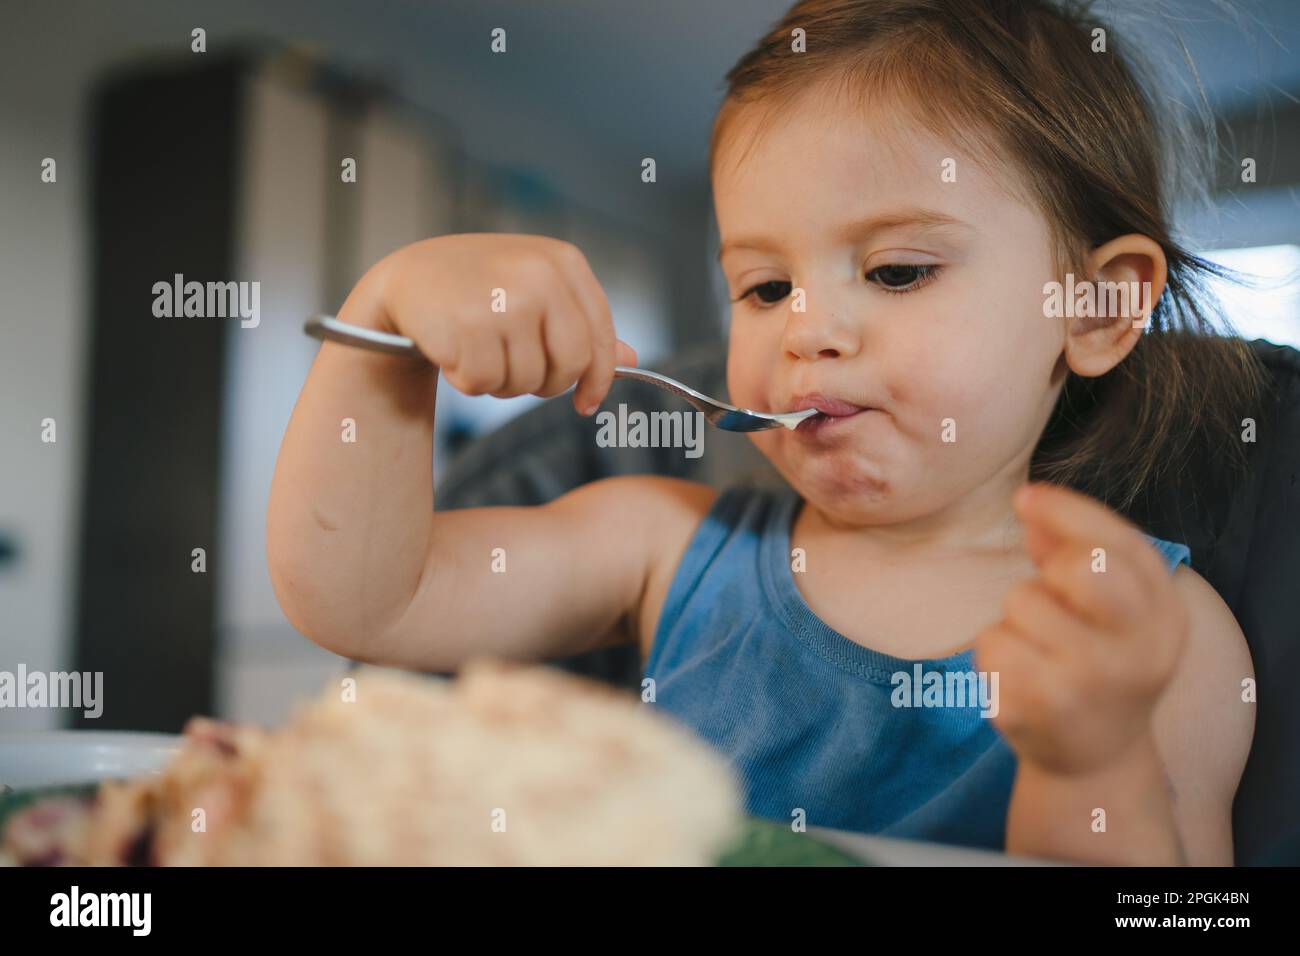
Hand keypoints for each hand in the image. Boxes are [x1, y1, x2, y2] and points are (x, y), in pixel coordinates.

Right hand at [355, 234, 636, 414]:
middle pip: (569, 364)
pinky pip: (485, 384)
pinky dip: (469, 381)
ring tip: (479, 351)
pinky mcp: (467, 327)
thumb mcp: (536, 292)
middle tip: (516, 374)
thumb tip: (630, 359)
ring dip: (502, 382)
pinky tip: (454, 352)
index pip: (599, 335)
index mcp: (563, 262)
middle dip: (546, 384)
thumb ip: (581, 324)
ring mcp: (503, 300)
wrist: (407, 279)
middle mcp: (538, 275)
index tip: (587, 403)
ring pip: (526, 380)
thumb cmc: (478, 288)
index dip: (598, 377)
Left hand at [974, 481, 1189, 774]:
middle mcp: (1137, 653)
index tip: (1026, 496)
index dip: (1066, 510)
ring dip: (1016, 618)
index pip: (1119, 544)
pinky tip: (1021, 677)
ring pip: (1021, 602)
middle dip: (1053, 571)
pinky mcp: (1037, 709)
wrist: (1095, 756)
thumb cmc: (1100, 660)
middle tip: (1054, 597)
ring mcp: (1087, 685)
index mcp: (1164, 617)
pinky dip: (993, 653)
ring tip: (1041, 650)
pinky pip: (990, 644)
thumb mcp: (1114, 607)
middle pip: (1080, 567)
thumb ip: (1079, 550)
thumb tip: (1031, 502)